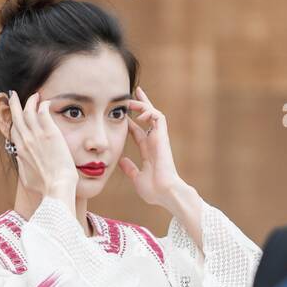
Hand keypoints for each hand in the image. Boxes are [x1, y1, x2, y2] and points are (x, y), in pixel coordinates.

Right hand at [8, 90, 77, 197]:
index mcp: (20, 151)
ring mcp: (37, 135)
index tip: (14, 114)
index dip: (13, 120)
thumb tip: (21, 161)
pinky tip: (46, 102)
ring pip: (28, 110)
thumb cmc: (45, 187)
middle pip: (17, 117)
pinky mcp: (50, 132)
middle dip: (14, 104)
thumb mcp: (27, 178)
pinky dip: (43, 104)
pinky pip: (43, 111)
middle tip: (13, 95)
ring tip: (34, 95)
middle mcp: (25, 141)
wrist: (56, 187)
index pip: (14, 130)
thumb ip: (24, 166)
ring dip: (30, 101)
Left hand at [119, 86, 181, 206]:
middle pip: (147, 118)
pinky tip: (139, 113)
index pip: (138, 131)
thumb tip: (122, 161)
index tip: (123, 114)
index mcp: (148, 151)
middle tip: (131, 93)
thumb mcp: (137, 178)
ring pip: (153, 114)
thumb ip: (130, 169)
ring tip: (131, 100)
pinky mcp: (163, 137)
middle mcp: (154, 142)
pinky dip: (149, 112)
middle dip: (140, 105)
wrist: (165, 192)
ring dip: (143, 105)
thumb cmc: (154, 190)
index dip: (131, 121)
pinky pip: (158, 117)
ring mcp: (159, 139)